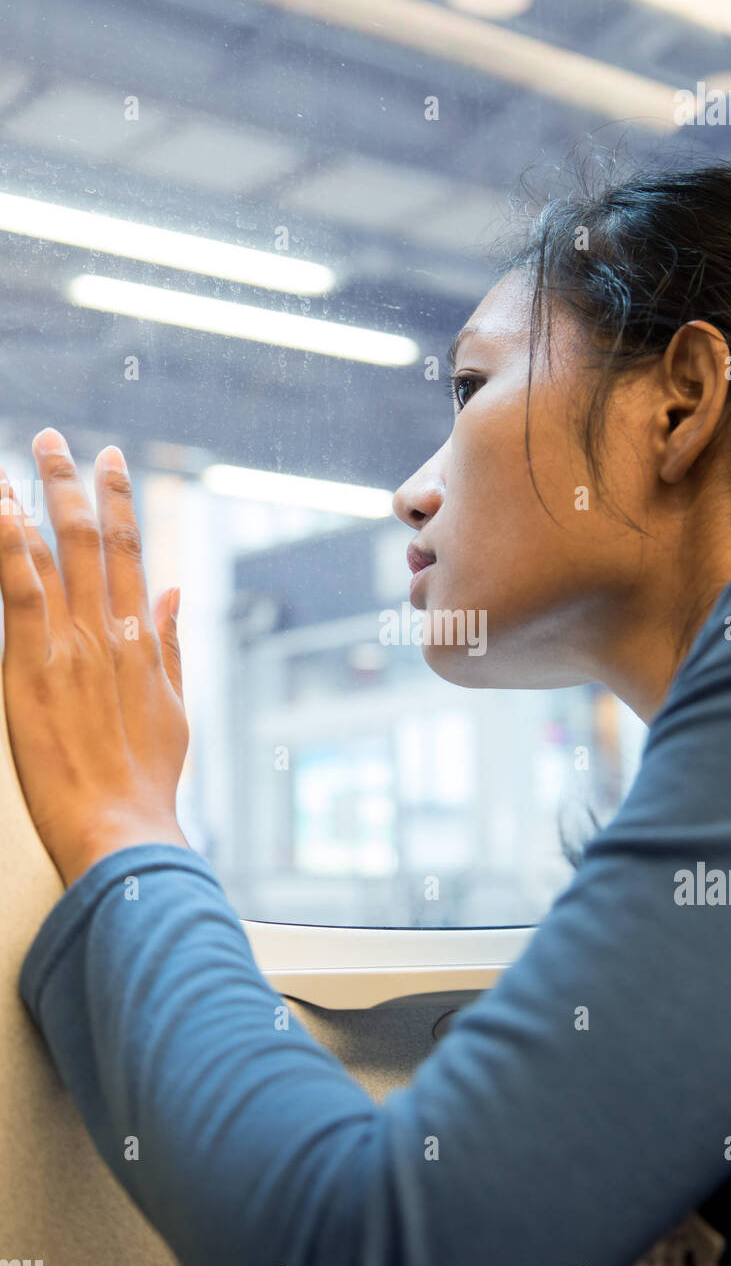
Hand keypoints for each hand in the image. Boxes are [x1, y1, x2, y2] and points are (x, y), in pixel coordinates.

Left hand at [0, 428, 189, 887]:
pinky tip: (0, 507)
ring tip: (23, 456)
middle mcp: (110, 629)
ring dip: (36, 497)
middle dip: (73, 483)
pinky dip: (8, 543)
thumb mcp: (176, 707)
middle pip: (91, 539)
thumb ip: (172, 643)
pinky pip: (19, 588)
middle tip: (56, 440)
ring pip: (53, 553)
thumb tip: (177, 593)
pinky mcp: (32, 663)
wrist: (123, 825)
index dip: (120, 501)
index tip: (112, 463)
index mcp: (142, 639)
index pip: (130, 552)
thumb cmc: (147, 779)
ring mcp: (72, 643)